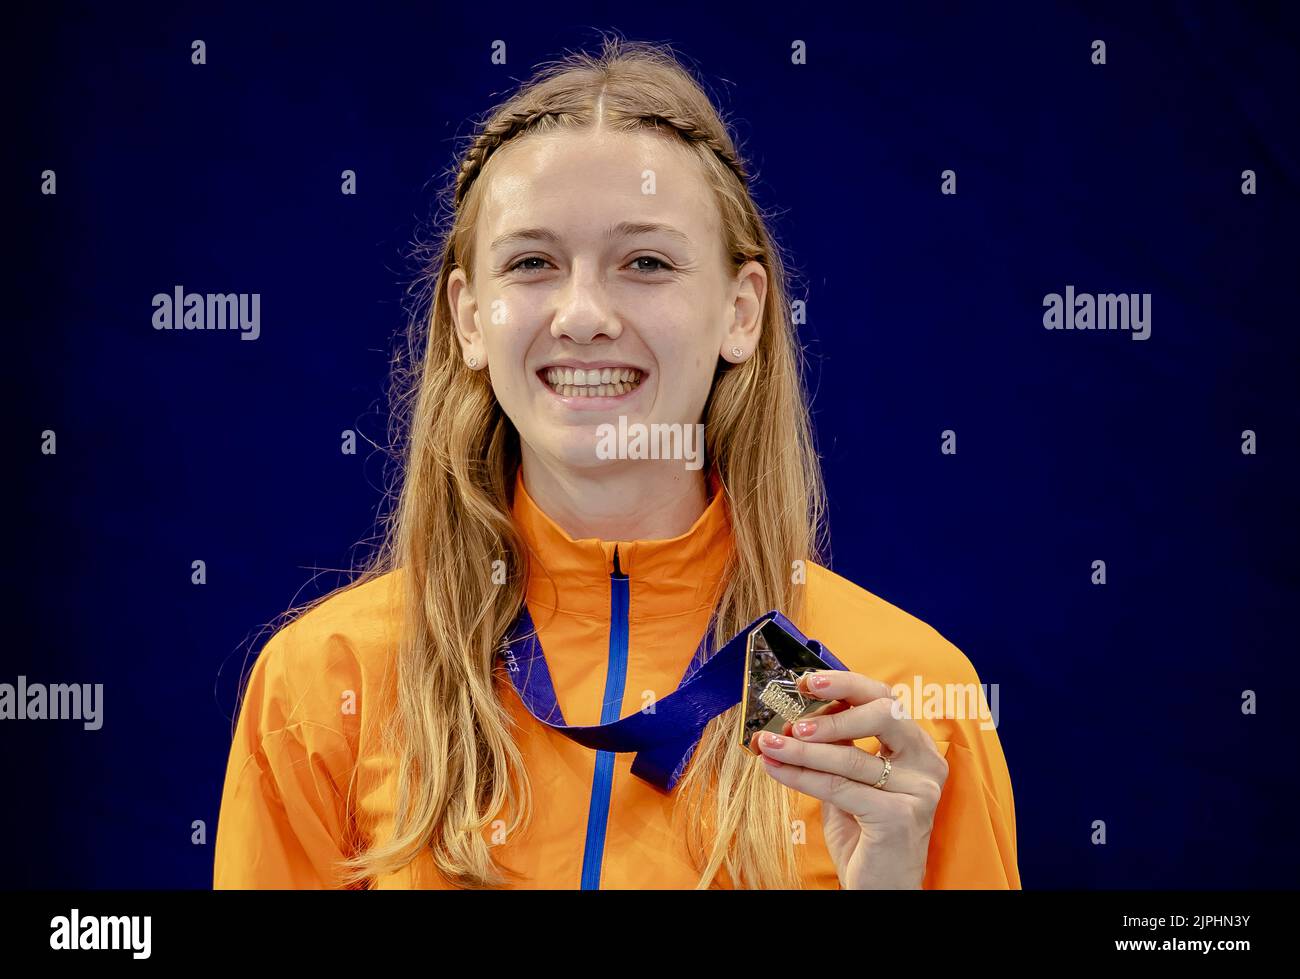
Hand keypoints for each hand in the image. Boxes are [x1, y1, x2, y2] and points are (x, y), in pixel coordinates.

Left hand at [749, 670, 947, 888]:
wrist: (881, 889)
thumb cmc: (866, 834)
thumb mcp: (852, 782)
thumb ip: (837, 748)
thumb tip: (794, 716)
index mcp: (916, 747)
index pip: (886, 699)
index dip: (847, 684)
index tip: (808, 682)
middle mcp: (926, 762)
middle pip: (883, 713)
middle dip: (834, 709)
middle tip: (793, 715)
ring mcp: (918, 790)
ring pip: (851, 756)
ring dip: (802, 749)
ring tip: (769, 743)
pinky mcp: (899, 816)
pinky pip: (839, 787)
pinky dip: (802, 777)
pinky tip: (775, 769)